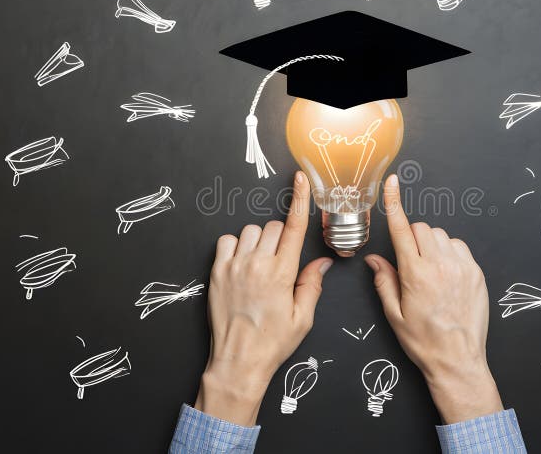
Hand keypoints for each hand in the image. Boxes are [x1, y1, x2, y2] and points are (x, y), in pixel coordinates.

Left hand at [195, 171, 332, 425]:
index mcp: (283, 273)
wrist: (238, 360)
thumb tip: (323, 262)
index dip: (300, 200)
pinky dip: (236, 246)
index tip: (300, 180)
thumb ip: (313, 284)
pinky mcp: (217, 271)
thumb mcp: (303, 317)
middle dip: (282, 237)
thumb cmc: (272, 342)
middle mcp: (258, 263)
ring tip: (260, 265)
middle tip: (281, 262)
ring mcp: (235, 265)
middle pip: (274, 227)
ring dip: (259, 240)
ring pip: (251, 231)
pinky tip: (241, 263)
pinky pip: (226, 240)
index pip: (295, 227)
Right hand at [364, 174, 503, 423]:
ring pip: (441, 235)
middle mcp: (439, 265)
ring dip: (431, 244)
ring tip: (430, 270)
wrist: (457, 359)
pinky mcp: (476, 272)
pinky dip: (449, 252)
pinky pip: (459, 246)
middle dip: (411, 236)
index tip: (391, 183)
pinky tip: (446, 273)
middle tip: (410, 261)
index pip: (402, 229)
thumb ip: (384, 280)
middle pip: (421, 228)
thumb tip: (375, 259)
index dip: (395, 202)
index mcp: (415, 274)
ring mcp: (461, 267)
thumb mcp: (394, 314)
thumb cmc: (423, 341)